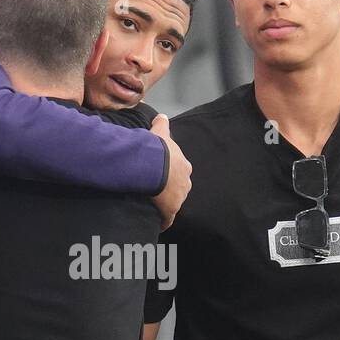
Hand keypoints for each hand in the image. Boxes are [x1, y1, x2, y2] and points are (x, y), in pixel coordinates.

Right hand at [148, 115, 190, 230]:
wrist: (154, 165)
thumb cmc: (158, 149)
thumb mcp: (160, 133)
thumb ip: (162, 124)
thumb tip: (161, 116)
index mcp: (184, 166)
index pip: (180, 172)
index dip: (171, 174)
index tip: (163, 176)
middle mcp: (185, 183)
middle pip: (179, 188)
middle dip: (171, 190)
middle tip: (157, 190)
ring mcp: (179, 198)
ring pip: (174, 203)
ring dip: (166, 205)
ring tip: (154, 205)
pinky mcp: (171, 210)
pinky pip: (168, 219)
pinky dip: (163, 221)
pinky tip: (158, 223)